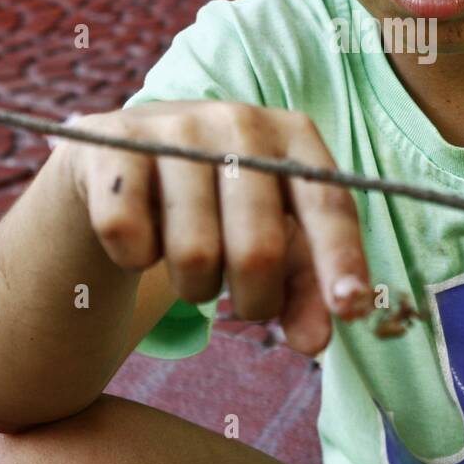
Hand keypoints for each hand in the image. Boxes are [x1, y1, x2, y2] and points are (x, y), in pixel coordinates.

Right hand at [59, 101, 372, 355]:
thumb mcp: (271, 236)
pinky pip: (128, 237)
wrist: (120, 167)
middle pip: (259, 249)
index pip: (328, 202)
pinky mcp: (113, 145)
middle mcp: (238, 121)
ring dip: (193, 287)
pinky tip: (140, 235)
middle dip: (254, 301)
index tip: (350, 310)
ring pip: (194, 255)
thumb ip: (304, 288)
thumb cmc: (216, 207)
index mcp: (292, 136)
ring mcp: (174, 128)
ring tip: (190, 263)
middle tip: (244, 300)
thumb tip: (316, 342)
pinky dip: (134, 258)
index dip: (341, 260)